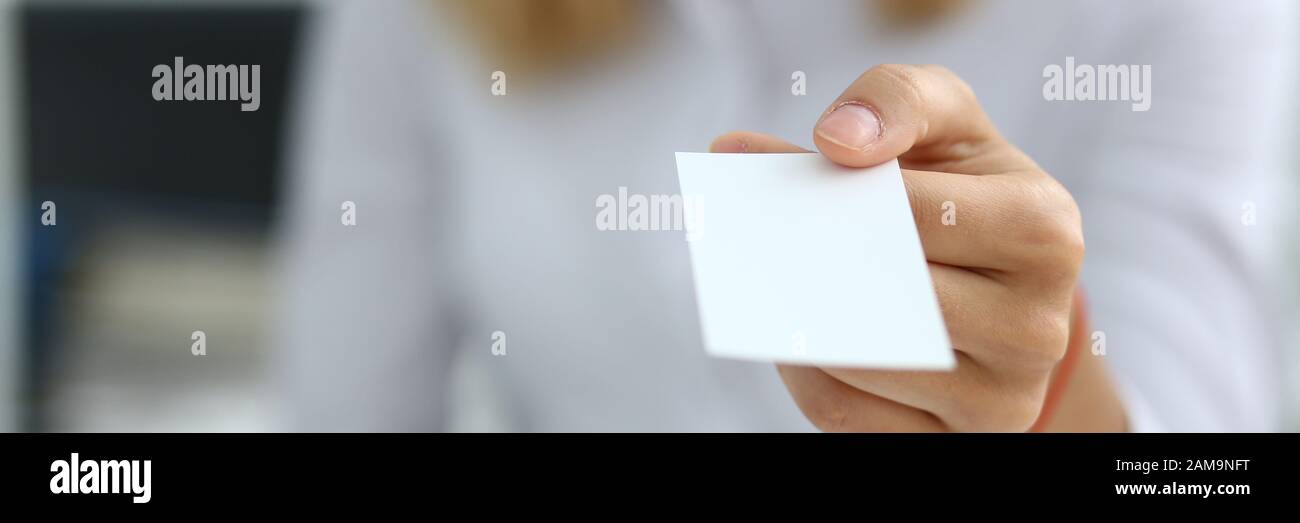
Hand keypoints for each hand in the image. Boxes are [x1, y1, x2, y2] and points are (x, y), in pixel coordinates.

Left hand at [711, 64, 1092, 431]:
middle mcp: (1036, 326)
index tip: (772, 169)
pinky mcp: (952, 442)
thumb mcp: (950, 122)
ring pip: (859, 361)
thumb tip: (838, 139)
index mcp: (1045, 232)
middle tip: (746, 230)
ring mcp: (999, 398)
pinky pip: (844, 411)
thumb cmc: (963, 190)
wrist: (1005, 287)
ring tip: (764, 273)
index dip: (837, 189)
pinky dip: (800, 368)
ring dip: (796, 314)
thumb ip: (899, 99)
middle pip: (887, 292)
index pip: (914, 213)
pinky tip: (791, 327)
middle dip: (806, 254)